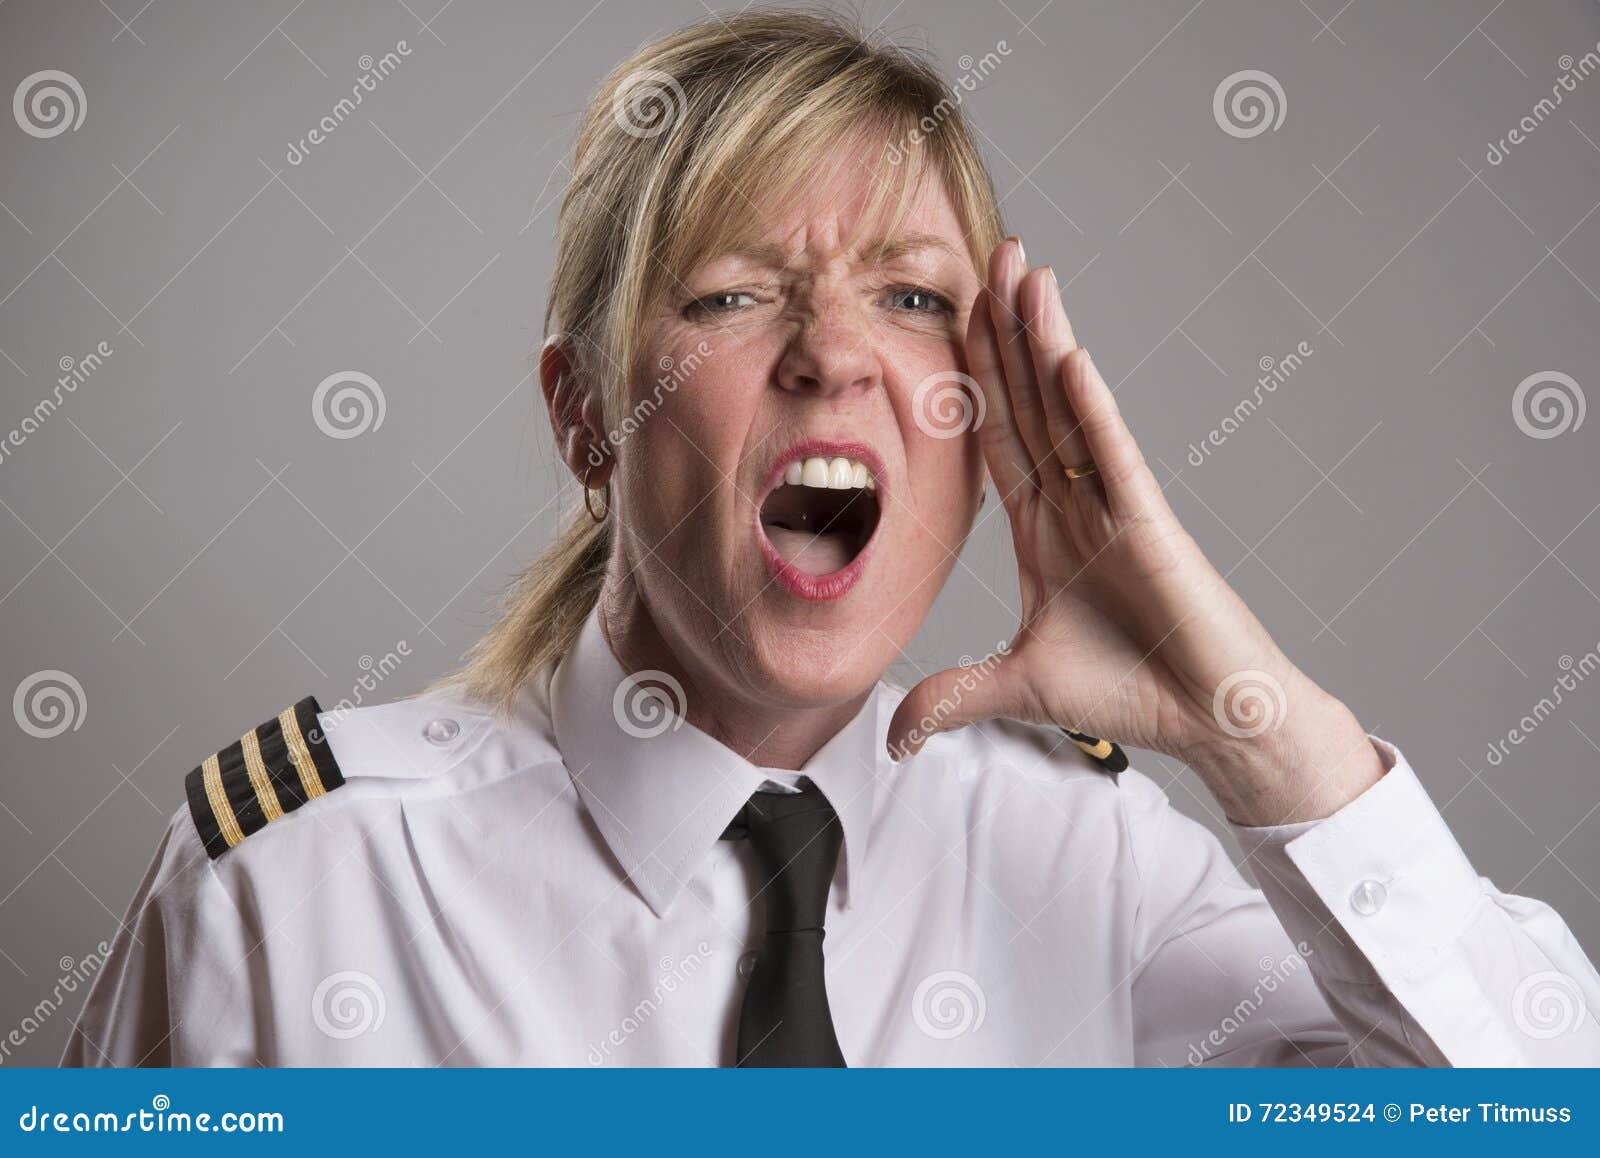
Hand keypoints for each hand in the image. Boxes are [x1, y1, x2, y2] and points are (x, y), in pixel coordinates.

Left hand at [886, 237, 1382, 825]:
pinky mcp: (1151, 526)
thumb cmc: (1130, 690)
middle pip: (1032, 399)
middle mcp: (1078, 502)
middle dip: (1007, 329)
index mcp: (1047, 527)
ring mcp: (1115, 507)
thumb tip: (896, 733)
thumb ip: (955, 695)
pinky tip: (1068, 358)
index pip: (1000, 435)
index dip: (975, 375)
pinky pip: (1114, 457)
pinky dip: (1090, 410)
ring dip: (1045, 341)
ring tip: (1025, 272)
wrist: (1207, 716)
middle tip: (989, 256)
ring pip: (1070, 409)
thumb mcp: (1018, 687)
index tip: (955, 318)